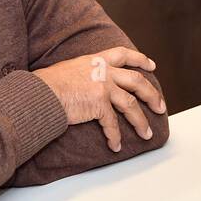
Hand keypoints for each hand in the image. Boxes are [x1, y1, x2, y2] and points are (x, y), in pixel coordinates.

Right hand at [34, 47, 165, 151]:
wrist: (40, 93)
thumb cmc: (47, 84)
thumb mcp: (69, 69)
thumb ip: (84, 73)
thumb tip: (85, 82)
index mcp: (96, 60)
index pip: (123, 54)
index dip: (140, 60)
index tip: (152, 66)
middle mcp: (103, 71)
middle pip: (137, 81)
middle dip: (152, 95)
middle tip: (160, 106)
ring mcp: (103, 87)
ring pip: (131, 105)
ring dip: (141, 122)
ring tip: (147, 134)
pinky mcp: (99, 105)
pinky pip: (112, 124)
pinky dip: (115, 137)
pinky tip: (115, 146)